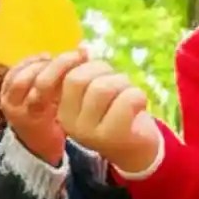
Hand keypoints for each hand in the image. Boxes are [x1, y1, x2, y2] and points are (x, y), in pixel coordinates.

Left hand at [0, 51, 85, 164]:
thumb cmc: (57, 132)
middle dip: (52, 65)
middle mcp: (16, 108)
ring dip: (40, 63)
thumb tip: (86, 65)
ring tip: (56, 59)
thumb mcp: (68, 121)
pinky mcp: (4, 92)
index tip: (80, 61)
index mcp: (33, 118)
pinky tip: (44, 58)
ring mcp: (7, 99)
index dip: (60, 70)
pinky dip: (29, 62)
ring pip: (20, 74)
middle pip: (29, 79)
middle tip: (72, 56)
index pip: (42, 88)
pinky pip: (14, 72)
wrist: (34, 145)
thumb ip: (74, 97)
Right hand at [56, 60, 160, 174]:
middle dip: (103, 70)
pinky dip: (137, 95)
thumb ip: (85, 71)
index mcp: (62, 111)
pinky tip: (138, 106)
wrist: (136, 151)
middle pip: (79, 78)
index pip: (60, 76)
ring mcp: (91, 132)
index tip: (87, 56)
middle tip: (116, 81)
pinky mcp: (115, 136)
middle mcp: (70, 124)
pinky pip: (127, 100)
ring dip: (123, 83)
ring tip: (128, 94)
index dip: (73, 60)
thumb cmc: (114, 114)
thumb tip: (83, 47)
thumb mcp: (94, 92)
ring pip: (103, 87)